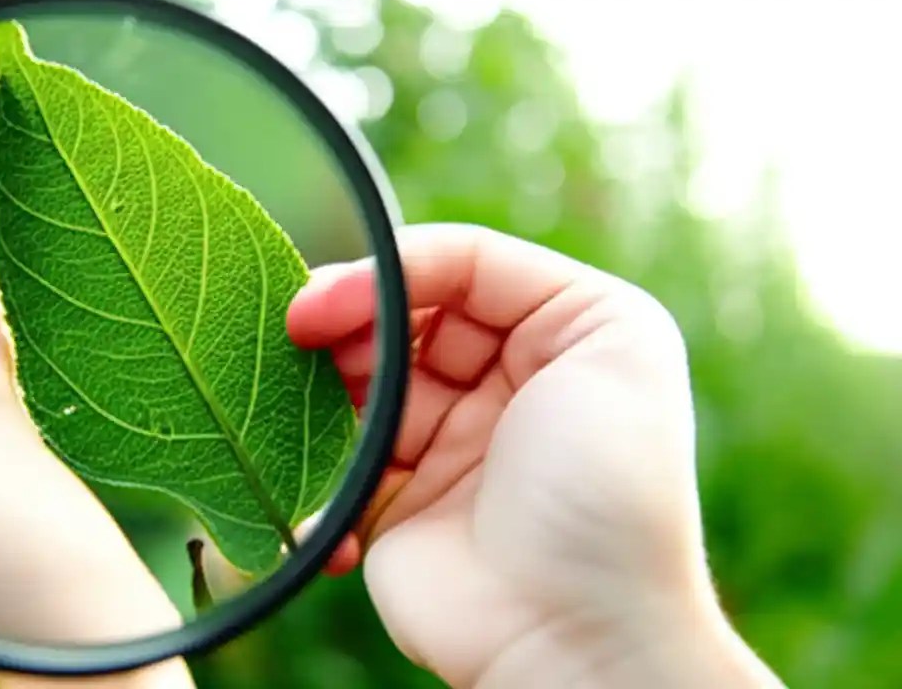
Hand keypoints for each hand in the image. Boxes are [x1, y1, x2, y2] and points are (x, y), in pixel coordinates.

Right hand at [287, 224, 783, 687]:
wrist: (572, 637)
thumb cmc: (605, 488)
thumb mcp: (604, 335)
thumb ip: (505, 274)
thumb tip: (392, 275)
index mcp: (558, 332)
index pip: (460, 266)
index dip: (391, 270)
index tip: (330, 298)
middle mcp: (501, 382)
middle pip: (399, 317)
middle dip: (346, 319)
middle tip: (301, 334)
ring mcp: (444, 444)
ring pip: (357, 382)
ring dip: (322, 384)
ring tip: (300, 400)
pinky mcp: (393, 504)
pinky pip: (334, 462)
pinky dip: (317, 466)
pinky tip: (329, 481)